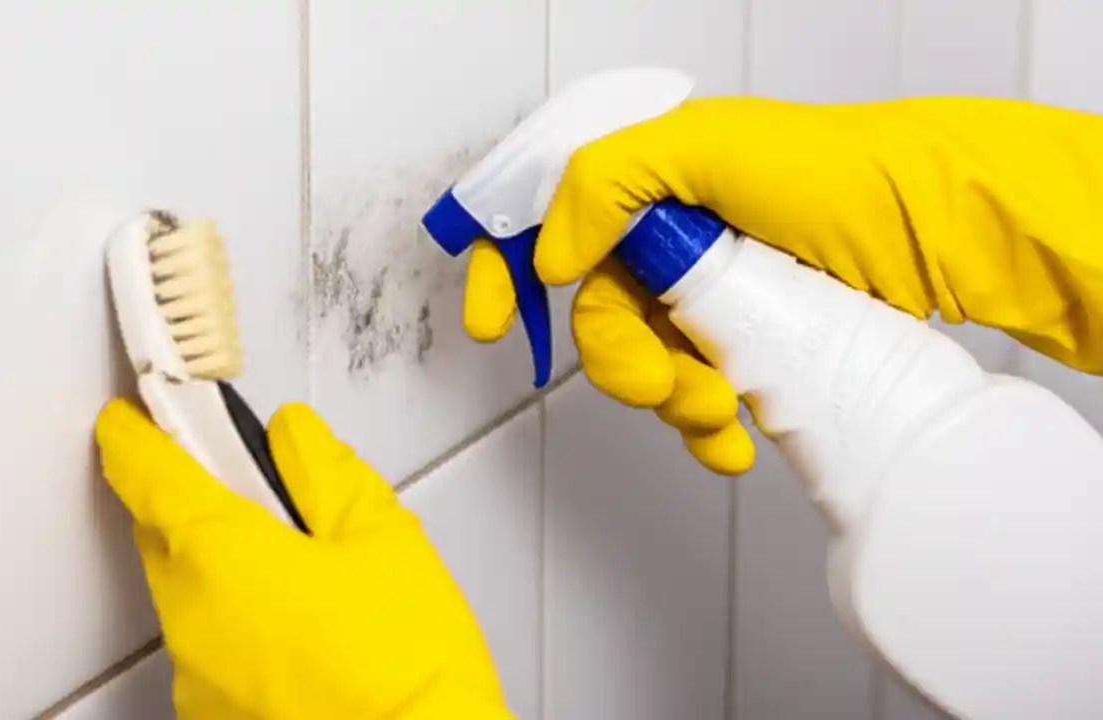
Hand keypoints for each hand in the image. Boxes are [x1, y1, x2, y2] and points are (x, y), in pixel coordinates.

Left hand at [95, 399, 512, 719]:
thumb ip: (326, 470)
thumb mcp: (382, 537)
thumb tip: (292, 435)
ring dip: (228, 571)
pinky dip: (241, 627)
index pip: (146, 470)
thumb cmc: (404, 668)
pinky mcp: (211, 716)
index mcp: (221, 554)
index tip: (134, 414)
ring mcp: (194, 677)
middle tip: (263, 494)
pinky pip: (212, 649)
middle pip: (168, 534)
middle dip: (203, 503)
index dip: (136, 431)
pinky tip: (305, 634)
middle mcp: (189, 617)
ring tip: (308, 580)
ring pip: (193, 594)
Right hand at [465, 95, 1102, 473]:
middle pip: (596, 315)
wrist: (932, 231)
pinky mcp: (744, 341)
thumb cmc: (838, 174)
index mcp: (644, 180)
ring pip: (644, 364)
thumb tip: (553, 254)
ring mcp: (705, 292)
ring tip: (720, 404)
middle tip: (660, 380)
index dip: (502, 271)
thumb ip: (610, 182)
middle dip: (620, 360)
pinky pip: (694, 396)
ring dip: (669, 399)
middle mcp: (667, 236)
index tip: (489, 322)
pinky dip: (702, 427)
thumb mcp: (711, 147)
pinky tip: (731, 437)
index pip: (543, 221)